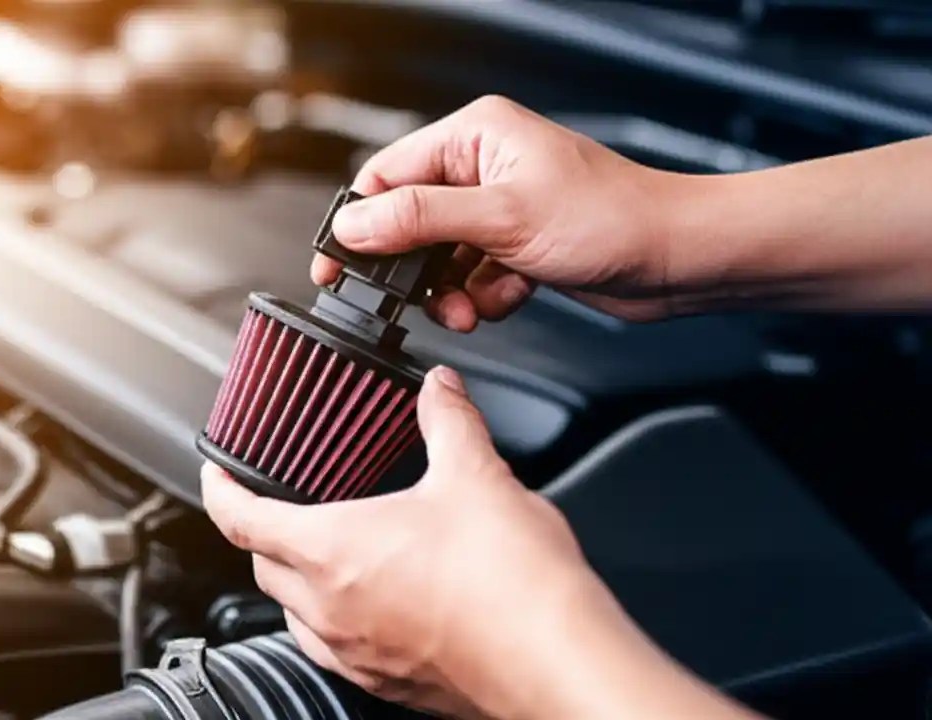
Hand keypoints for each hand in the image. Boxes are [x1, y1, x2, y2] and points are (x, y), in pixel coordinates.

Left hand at [201, 367, 621, 717]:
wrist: (556, 662)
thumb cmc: (511, 584)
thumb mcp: (476, 477)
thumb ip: (449, 423)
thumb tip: (440, 391)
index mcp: (332, 551)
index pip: (241, 520)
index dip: (219, 490)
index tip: (217, 473)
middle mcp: (331, 610)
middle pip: (262, 567)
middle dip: (261, 533)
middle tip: (280, 504)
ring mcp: (357, 655)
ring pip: (295, 616)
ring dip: (296, 581)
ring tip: (329, 553)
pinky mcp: (389, 684)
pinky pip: (336, 652)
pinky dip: (336, 622)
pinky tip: (378, 604)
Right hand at [313, 95, 677, 329]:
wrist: (675, 259)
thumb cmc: (612, 218)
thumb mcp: (501, 217)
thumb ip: (420, 218)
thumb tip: (356, 224)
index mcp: (474, 136)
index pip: (388, 174)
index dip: (360, 222)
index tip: (338, 264)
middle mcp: (483, 166)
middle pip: (410, 221)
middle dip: (415, 270)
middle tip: (414, 299)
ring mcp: (500, 208)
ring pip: (439, 258)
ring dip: (451, 291)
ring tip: (472, 307)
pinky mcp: (515, 244)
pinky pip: (471, 276)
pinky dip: (483, 296)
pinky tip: (509, 296)